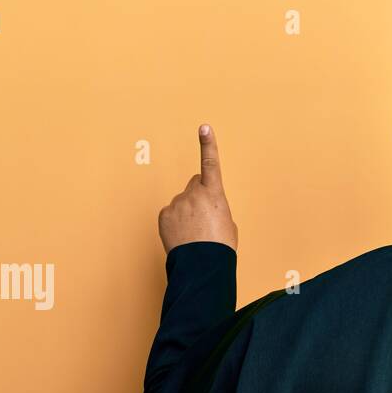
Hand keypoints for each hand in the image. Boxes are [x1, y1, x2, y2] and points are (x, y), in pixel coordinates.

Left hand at [157, 124, 238, 252]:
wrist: (203, 265)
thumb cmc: (220, 247)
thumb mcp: (227, 223)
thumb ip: (216, 208)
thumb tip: (205, 209)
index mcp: (213, 193)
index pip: (211, 163)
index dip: (208, 144)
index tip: (204, 127)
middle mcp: (193, 193)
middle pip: (194, 185)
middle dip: (198, 196)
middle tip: (204, 219)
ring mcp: (176, 203)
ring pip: (182, 202)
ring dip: (186, 213)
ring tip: (194, 234)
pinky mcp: (164, 214)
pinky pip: (170, 214)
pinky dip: (174, 223)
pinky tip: (182, 237)